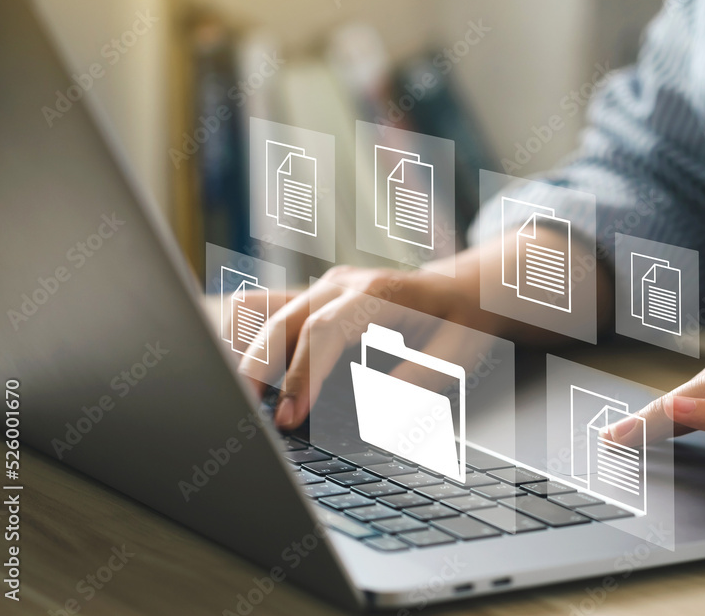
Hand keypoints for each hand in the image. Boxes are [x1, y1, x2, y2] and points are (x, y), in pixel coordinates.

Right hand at [236, 246, 501, 429]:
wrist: (465, 287)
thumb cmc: (462, 321)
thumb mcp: (456, 355)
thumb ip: (418, 382)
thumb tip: (376, 416)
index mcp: (379, 294)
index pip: (323, 331)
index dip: (301, 375)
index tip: (289, 417)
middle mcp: (345, 284)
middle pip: (283, 320)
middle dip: (260, 371)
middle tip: (253, 420)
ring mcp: (327, 287)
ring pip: (267, 311)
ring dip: (246, 353)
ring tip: (238, 398)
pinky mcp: (317, 297)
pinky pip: (270, 309)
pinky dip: (248, 336)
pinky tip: (245, 372)